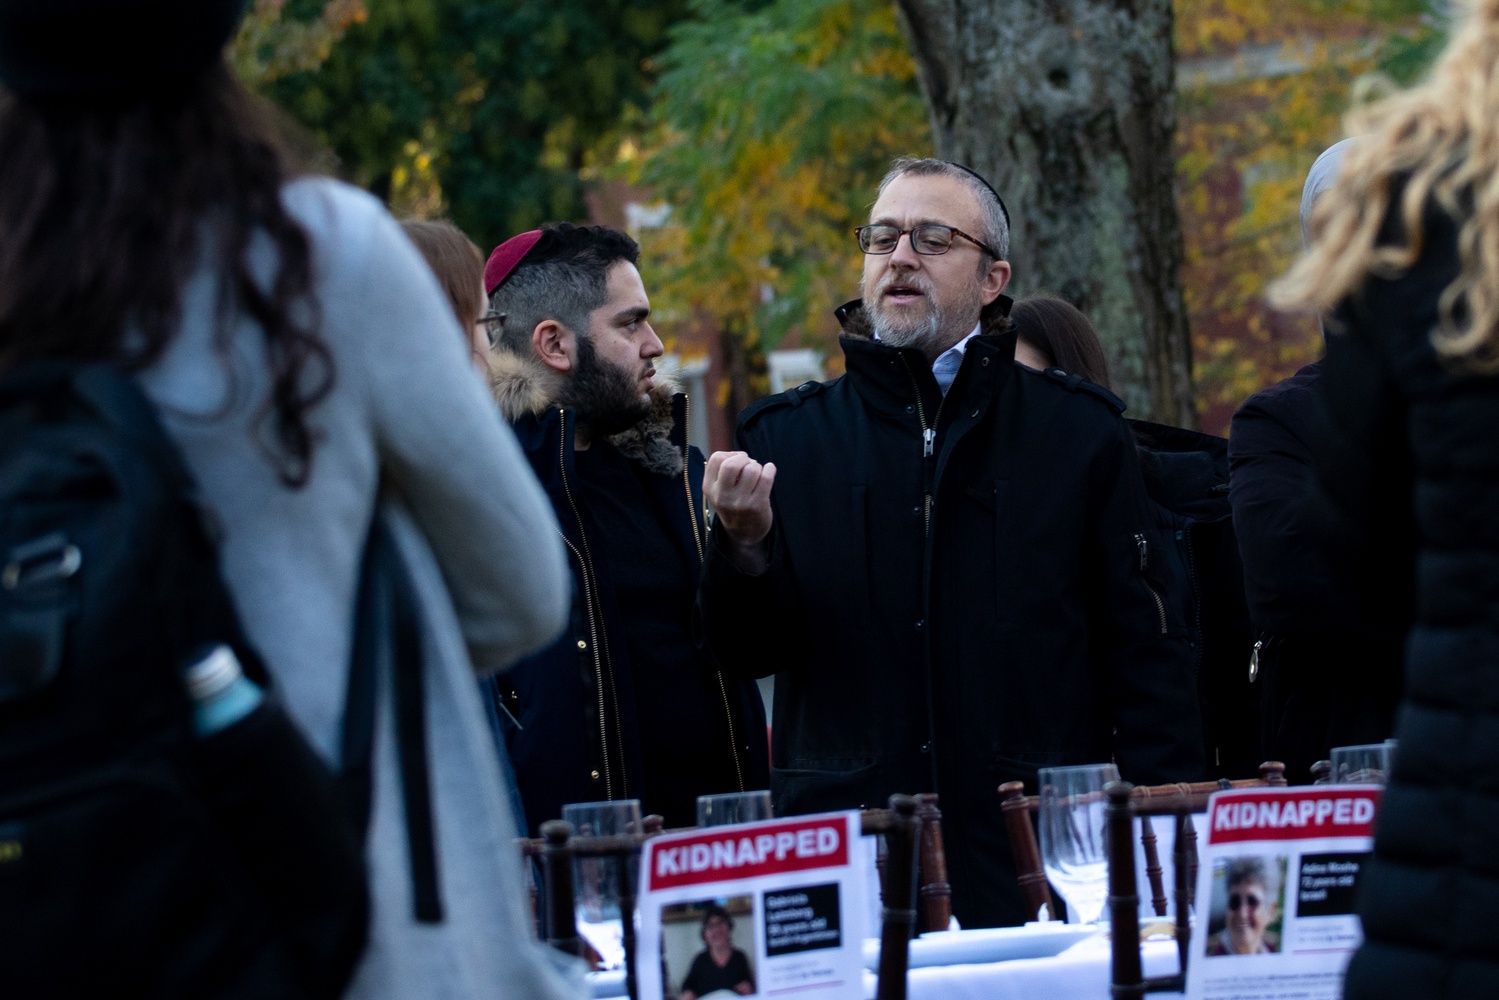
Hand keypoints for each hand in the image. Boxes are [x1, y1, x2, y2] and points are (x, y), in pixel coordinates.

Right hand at [704, 451, 775, 571]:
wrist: (744, 533)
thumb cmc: (733, 504)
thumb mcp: (718, 491)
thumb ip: (722, 471)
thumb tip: (739, 454)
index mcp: (709, 488)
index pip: (716, 459)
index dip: (730, 454)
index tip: (737, 460)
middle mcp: (722, 496)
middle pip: (731, 464)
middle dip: (744, 458)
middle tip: (749, 464)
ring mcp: (739, 502)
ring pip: (751, 469)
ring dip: (758, 466)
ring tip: (758, 473)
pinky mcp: (757, 506)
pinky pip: (766, 478)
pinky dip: (770, 469)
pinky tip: (769, 470)